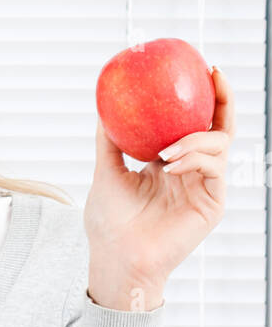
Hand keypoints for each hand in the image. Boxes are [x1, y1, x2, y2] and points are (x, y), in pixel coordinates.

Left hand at [84, 66, 234, 307]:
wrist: (117, 259)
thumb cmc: (109, 224)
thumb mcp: (105, 172)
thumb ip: (108, 141)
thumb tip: (103, 107)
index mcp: (170, 163)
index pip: (193, 123)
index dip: (202, 97)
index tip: (199, 68)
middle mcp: (192, 171)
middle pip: (219, 126)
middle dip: (222, 98)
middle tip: (213, 74)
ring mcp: (204, 186)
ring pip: (217, 144)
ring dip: (194, 139)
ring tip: (166, 151)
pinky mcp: (212, 203)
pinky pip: (213, 168)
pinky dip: (194, 159)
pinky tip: (171, 164)